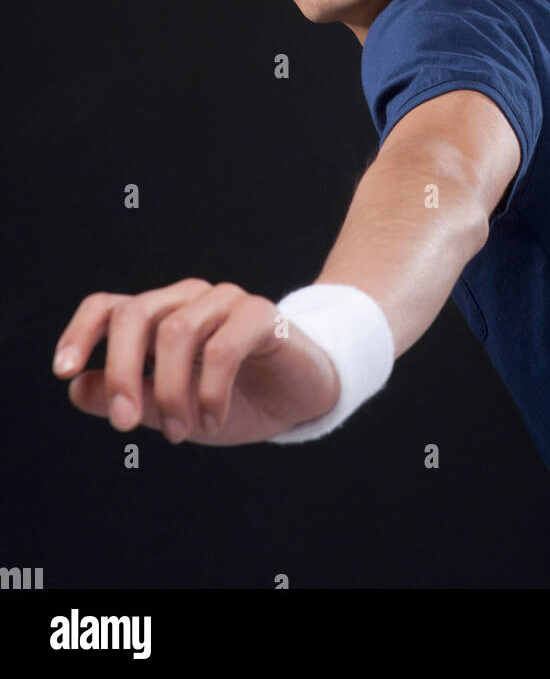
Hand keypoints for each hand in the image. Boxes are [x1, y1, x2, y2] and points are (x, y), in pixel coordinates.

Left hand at [52, 278, 339, 445]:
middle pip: (135, 314)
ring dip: (171, 392)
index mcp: (161, 316)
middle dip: (120, 373)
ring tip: (182, 433)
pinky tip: (213, 419)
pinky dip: (210, 393)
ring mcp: (225, 301)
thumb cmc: (236, 399)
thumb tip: (76, 388)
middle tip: (125, 425)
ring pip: (175, 332)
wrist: (303, 397)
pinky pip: (222, 348)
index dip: (80, 333)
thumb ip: (130, 398)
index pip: (109, 307)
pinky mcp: (260, 313)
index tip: (62, 372)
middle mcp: (188, 299)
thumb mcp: (174, 410)